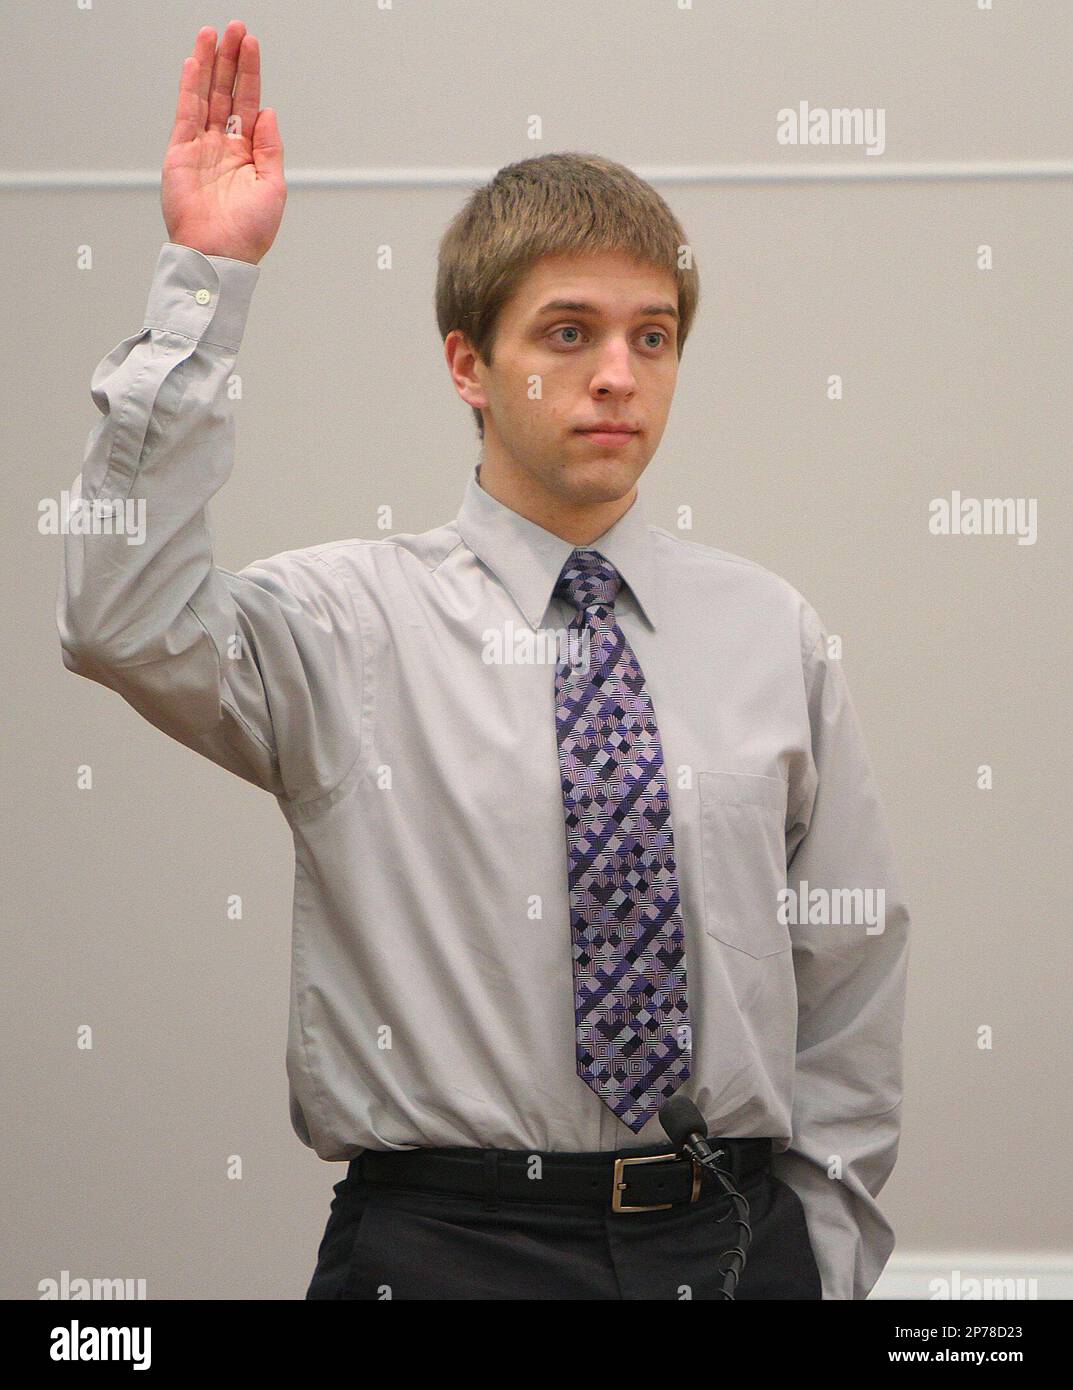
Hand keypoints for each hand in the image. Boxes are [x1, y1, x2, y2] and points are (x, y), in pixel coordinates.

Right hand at [161, 22, 285, 264]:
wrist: (219, 255)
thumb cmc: (248, 233)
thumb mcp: (273, 188)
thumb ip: (270, 148)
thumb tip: (269, 111)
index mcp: (248, 155)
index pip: (249, 104)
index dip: (250, 74)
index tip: (251, 43)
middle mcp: (223, 147)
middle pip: (226, 93)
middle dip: (230, 61)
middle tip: (234, 28)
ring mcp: (201, 149)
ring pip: (205, 97)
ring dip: (209, 64)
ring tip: (213, 33)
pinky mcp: (181, 154)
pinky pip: (186, 114)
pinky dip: (190, 88)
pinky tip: (195, 62)